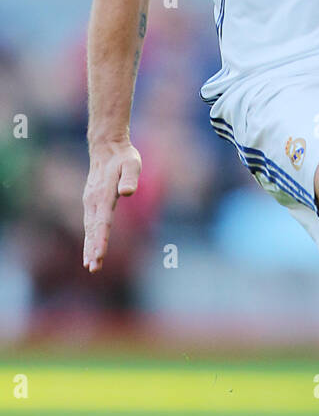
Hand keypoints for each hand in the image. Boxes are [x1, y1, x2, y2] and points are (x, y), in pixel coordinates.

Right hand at [83, 140, 141, 271]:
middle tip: (94, 268)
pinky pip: (90, 223)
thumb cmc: (123, 156)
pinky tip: (90, 250)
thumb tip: (127, 192)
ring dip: (89, 247)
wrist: (106, 147)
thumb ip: (130, 178)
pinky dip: (89, 238)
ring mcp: (90, 201)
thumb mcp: (132, 163)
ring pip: (89, 228)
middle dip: (93, 249)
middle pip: (93, 229)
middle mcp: (93, 200)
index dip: (101, 240)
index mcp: (104, 195)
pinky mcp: (90, 202)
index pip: (103, 222)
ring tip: (90, 265)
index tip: (99, 255)